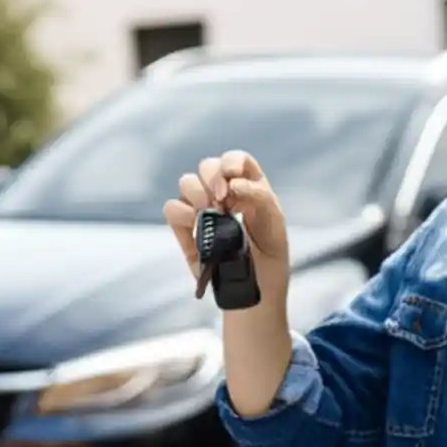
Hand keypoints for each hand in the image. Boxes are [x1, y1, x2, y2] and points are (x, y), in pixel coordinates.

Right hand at [163, 150, 290, 298]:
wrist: (256, 287)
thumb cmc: (269, 252)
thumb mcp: (274, 221)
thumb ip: (258, 196)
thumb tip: (232, 184)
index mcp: (247, 185)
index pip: (236, 160)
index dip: (232, 162)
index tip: (233, 178)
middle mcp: (222, 193)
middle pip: (208, 166)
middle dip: (213, 177)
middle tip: (223, 200)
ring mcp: (201, 209)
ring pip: (187, 182)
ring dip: (198, 193)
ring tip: (213, 214)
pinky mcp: (185, 228)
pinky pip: (172, 208)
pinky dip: (182, 212)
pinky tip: (198, 225)